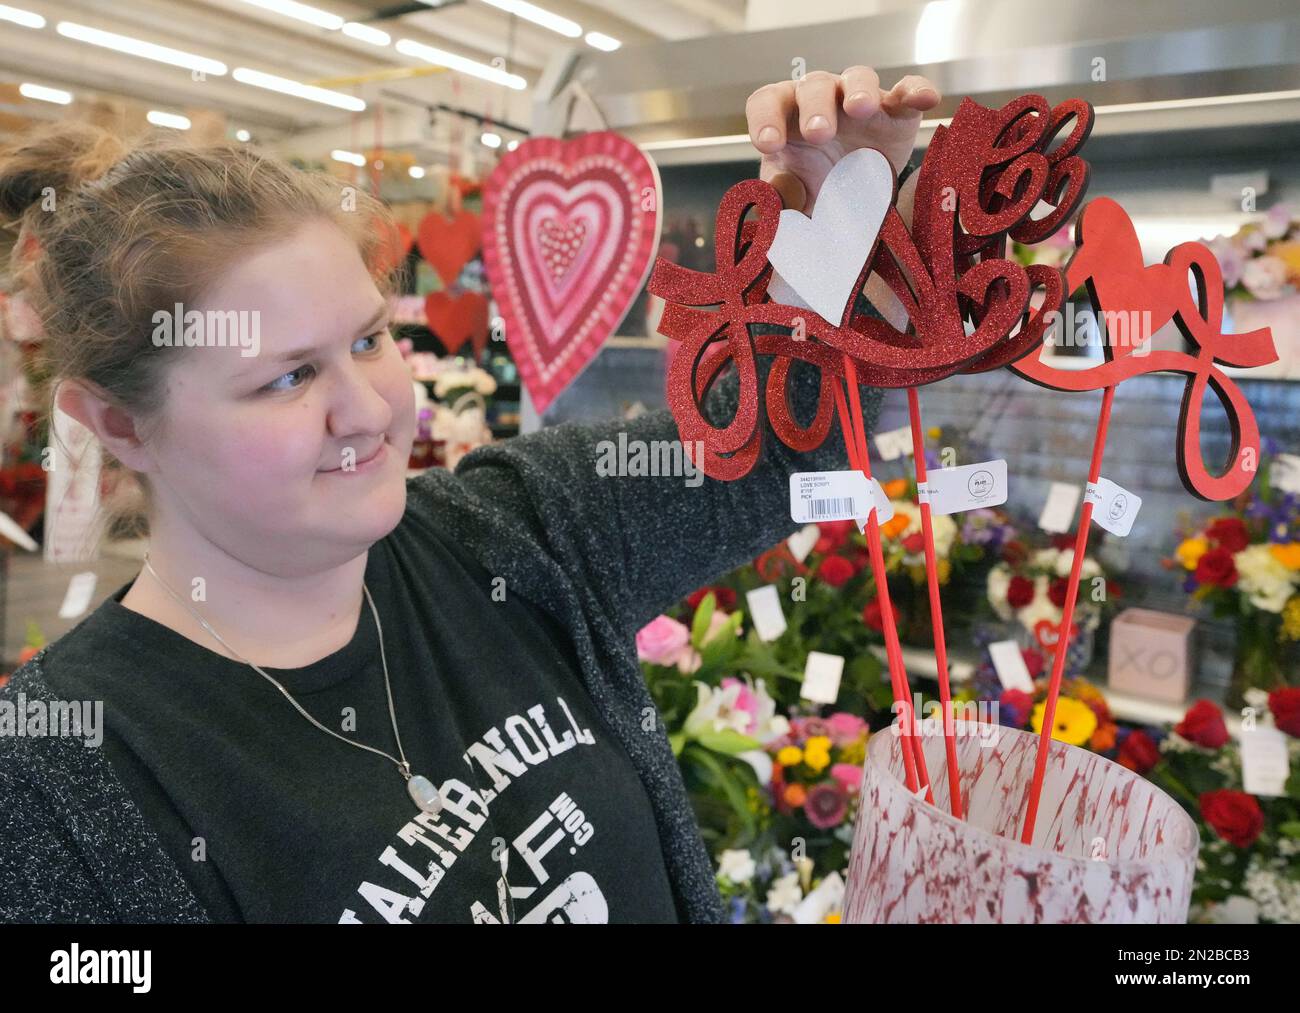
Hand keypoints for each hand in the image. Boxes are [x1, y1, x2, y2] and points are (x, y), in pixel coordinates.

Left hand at [745, 67, 940, 213]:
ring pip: (858, 77)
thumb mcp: (793, 196)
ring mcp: (861, 102)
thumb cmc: (816, 189)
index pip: (767, 101)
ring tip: (860, 109)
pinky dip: (916, 90)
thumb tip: (776, 203)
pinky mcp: (898, 112)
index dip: (765, 118)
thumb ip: (780, 197)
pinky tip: (925, 99)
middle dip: (815, 107)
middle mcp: (822, 100)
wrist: (855, 201)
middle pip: (814, 86)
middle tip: (817, 134)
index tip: (769, 144)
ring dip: (859, 90)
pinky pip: (908, 90)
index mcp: (787, 116)